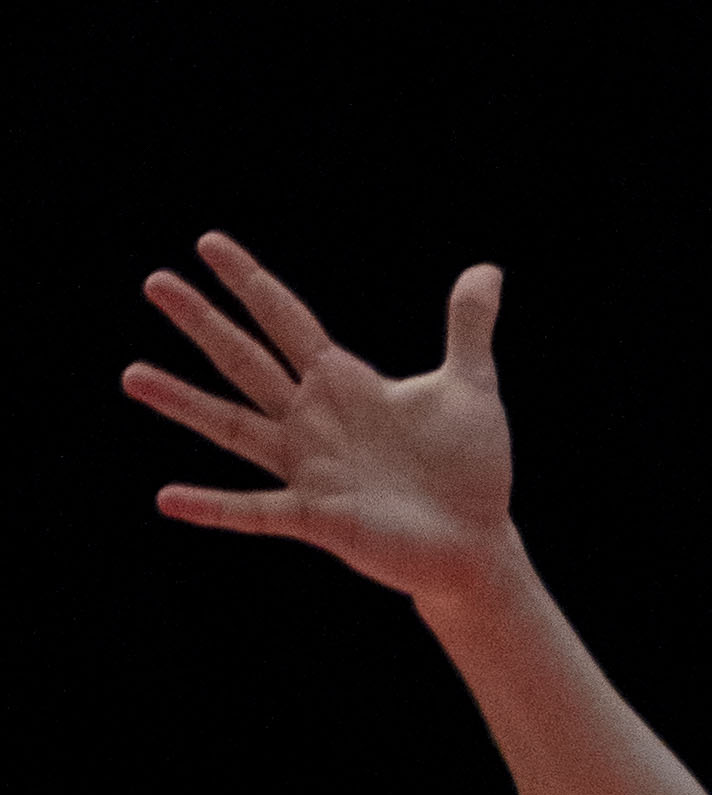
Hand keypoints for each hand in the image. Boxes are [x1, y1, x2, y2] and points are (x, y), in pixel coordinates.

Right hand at [125, 235, 515, 612]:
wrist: (480, 545)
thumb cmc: (472, 472)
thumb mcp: (472, 388)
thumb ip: (467, 326)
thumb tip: (488, 270)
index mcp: (343, 383)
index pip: (285, 318)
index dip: (249, 281)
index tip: (208, 243)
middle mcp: (314, 420)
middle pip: (246, 360)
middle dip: (203, 322)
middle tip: (155, 282)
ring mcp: (310, 470)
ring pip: (234, 427)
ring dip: (183, 404)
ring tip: (133, 376)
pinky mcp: (317, 518)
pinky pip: (255, 512)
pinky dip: (213, 507)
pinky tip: (168, 498)